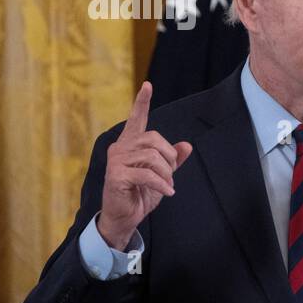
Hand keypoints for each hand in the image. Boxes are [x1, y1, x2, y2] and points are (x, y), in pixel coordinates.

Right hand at [96, 81, 192, 248]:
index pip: (136, 119)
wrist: (124, 217)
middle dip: (169, 157)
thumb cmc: (140, 194)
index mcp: (130, 144)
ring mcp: (116, 161)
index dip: (142, 102)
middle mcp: (120, 148)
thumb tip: (187, 145)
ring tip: (167, 185)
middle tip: (171, 174)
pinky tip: (167, 192)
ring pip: (151, 156)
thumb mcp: (162, 175)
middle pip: (153, 138)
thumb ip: (172, 160)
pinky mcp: (116, 175)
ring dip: (166, 173)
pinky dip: (161, 184)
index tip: (148, 85)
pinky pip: (147, 174)